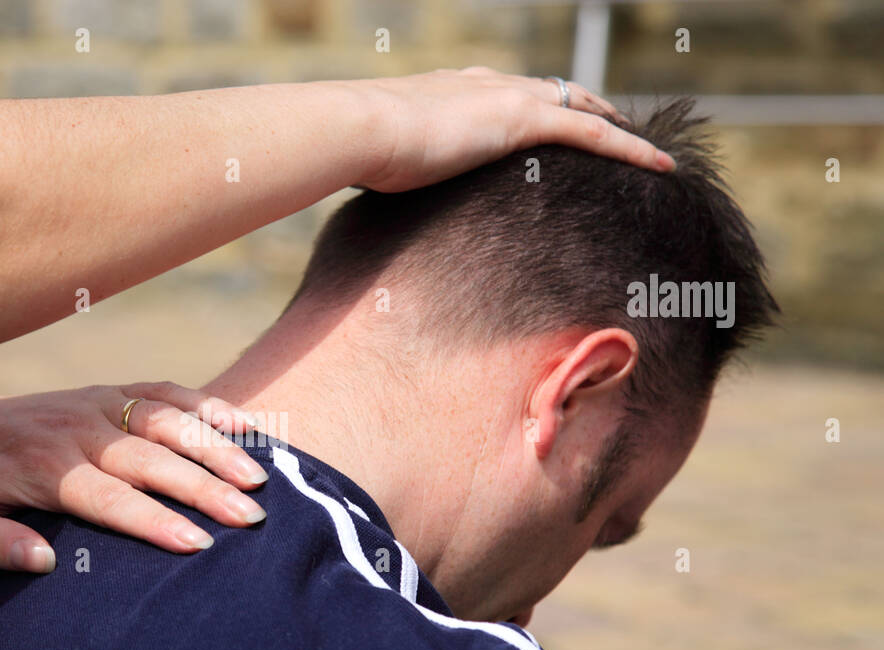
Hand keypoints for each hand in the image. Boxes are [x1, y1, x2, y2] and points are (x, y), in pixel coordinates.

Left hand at [0, 383, 269, 571]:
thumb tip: (43, 564)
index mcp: (43, 469)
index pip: (109, 498)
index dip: (154, 521)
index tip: (196, 543)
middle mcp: (77, 431)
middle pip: (151, 459)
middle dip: (205, 487)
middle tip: (251, 516)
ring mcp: (95, 405)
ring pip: (166, 420)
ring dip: (215, 446)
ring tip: (259, 476)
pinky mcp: (106, 392)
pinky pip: (163, 391)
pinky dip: (205, 405)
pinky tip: (246, 426)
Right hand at [352, 66, 674, 192]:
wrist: (360, 130)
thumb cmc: (358, 151)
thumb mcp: (381, 160)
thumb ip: (395, 170)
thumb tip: (380, 195)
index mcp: (454, 89)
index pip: (509, 94)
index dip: (536, 107)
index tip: (550, 123)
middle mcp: (489, 84)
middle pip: (554, 92)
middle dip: (588, 108)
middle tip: (614, 128)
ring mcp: (509, 99)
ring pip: (583, 109)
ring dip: (617, 129)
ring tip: (647, 152)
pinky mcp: (524, 121)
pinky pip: (593, 135)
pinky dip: (630, 149)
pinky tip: (660, 166)